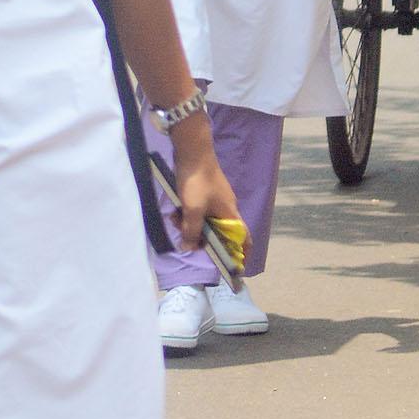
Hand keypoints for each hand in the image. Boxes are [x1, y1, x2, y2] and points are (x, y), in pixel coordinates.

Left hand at [171, 122, 240, 252]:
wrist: (192, 150)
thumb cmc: (197, 181)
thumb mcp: (192, 209)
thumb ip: (191, 231)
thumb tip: (189, 248)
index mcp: (230, 214)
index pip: (243, 238)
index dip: (242, 254)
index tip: (236, 267)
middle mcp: (226, 208)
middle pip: (218, 232)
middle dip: (201, 238)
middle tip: (185, 239)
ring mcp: (215, 199)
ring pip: (204, 220)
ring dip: (189, 224)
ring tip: (174, 219)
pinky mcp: (204, 191)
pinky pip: (197, 209)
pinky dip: (187, 212)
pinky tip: (174, 209)